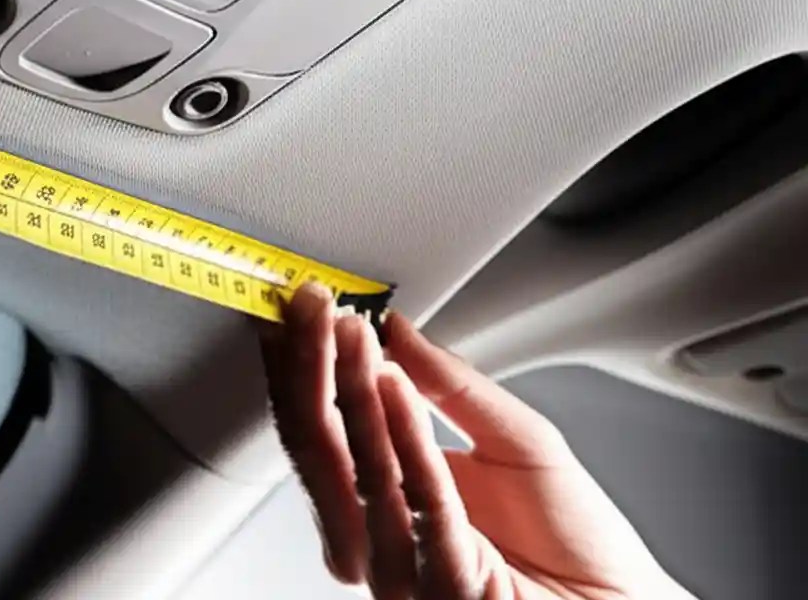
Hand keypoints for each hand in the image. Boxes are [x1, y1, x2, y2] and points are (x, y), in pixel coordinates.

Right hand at [260, 284, 695, 598]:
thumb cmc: (573, 543)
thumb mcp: (512, 438)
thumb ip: (451, 385)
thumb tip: (396, 330)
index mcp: (383, 507)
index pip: (324, 432)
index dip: (308, 369)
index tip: (308, 312)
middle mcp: (380, 541)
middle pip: (323, 452)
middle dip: (314, 370)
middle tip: (313, 309)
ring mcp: (407, 569)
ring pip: (364, 472)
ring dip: (353, 393)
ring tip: (350, 335)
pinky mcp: (449, 584)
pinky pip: (421, 504)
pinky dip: (405, 440)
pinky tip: (393, 389)